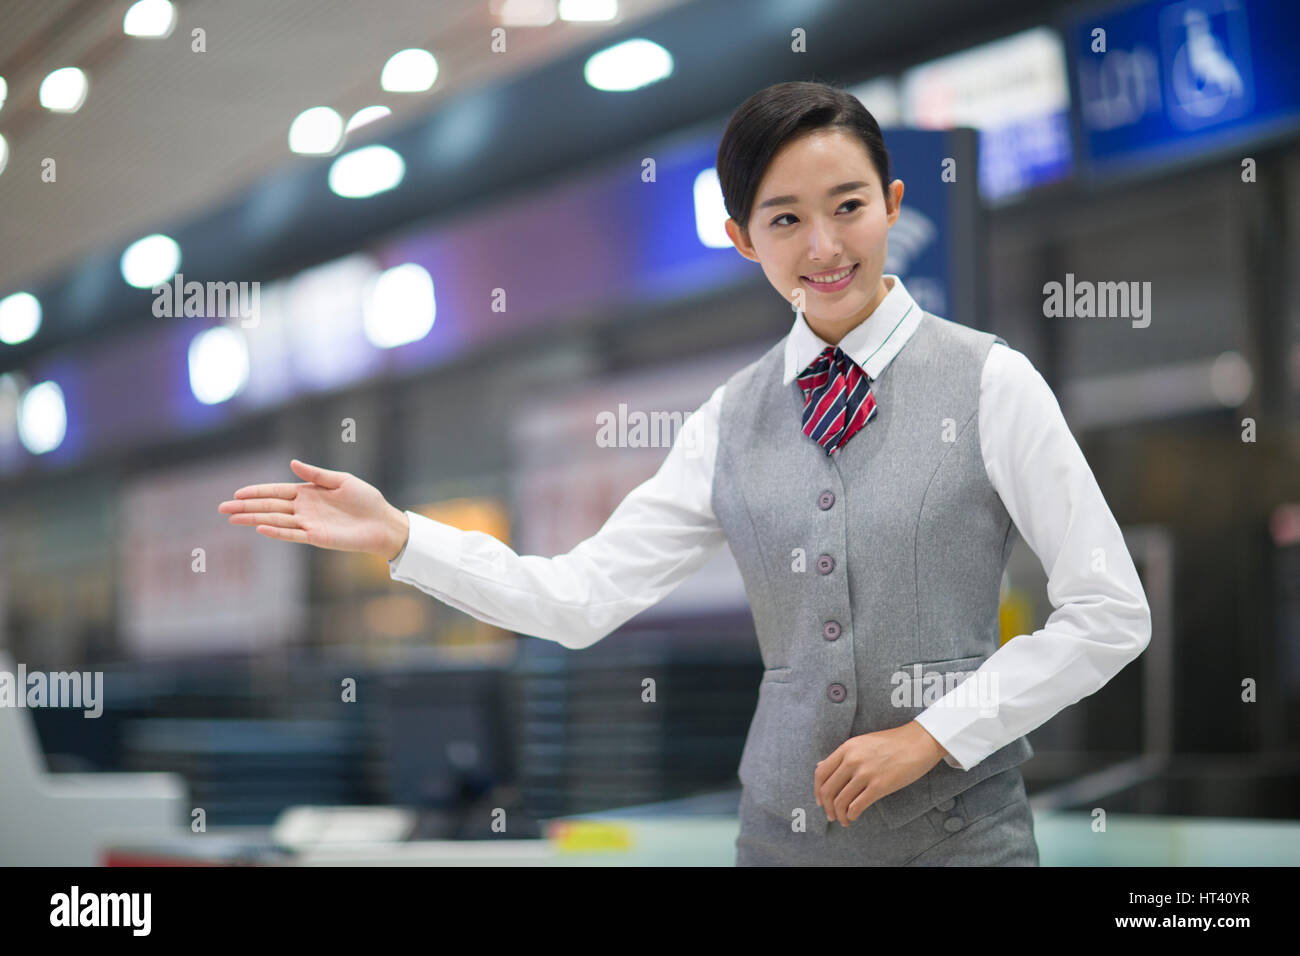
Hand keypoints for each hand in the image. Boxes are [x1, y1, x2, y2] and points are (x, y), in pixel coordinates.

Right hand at [217, 459, 409, 559]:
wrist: (383, 522)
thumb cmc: (366, 500)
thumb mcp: (342, 481)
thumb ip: (316, 474)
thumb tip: (292, 463)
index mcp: (309, 493)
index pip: (276, 492)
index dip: (257, 492)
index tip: (236, 493)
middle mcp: (304, 508)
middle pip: (270, 506)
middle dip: (246, 507)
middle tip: (222, 508)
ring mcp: (309, 523)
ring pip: (275, 520)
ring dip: (254, 519)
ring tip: (232, 518)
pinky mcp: (317, 536)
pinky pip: (292, 534)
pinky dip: (277, 531)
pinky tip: (260, 528)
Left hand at [813, 721, 947, 826]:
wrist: (919, 742)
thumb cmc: (892, 743)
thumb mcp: (861, 742)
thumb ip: (842, 755)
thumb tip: (820, 767)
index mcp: (846, 748)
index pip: (821, 773)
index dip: (817, 791)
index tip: (820, 801)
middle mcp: (852, 760)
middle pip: (828, 790)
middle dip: (827, 807)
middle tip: (831, 815)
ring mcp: (865, 773)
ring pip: (841, 801)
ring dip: (840, 815)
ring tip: (844, 820)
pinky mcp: (880, 785)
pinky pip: (857, 806)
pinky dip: (851, 815)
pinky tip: (854, 817)